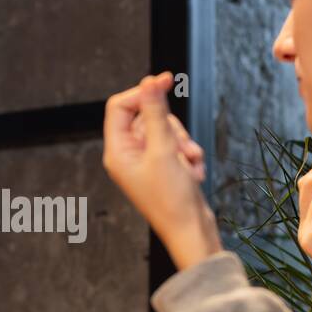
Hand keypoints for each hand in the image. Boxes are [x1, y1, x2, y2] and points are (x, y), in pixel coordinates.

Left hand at [103, 72, 221, 270]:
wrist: (191, 232)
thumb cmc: (172, 199)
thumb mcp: (164, 149)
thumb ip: (155, 112)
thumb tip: (150, 81)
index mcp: (117, 151)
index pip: (120, 106)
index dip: (143, 91)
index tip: (167, 79)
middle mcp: (127, 155)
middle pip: (147, 116)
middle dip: (171, 128)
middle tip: (180, 148)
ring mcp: (146, 162)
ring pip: (166, 130)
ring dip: (184, 143)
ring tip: (190, 164)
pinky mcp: (164, 168)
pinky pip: (177, 146)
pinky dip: (189, 156)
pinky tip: (194, 174)